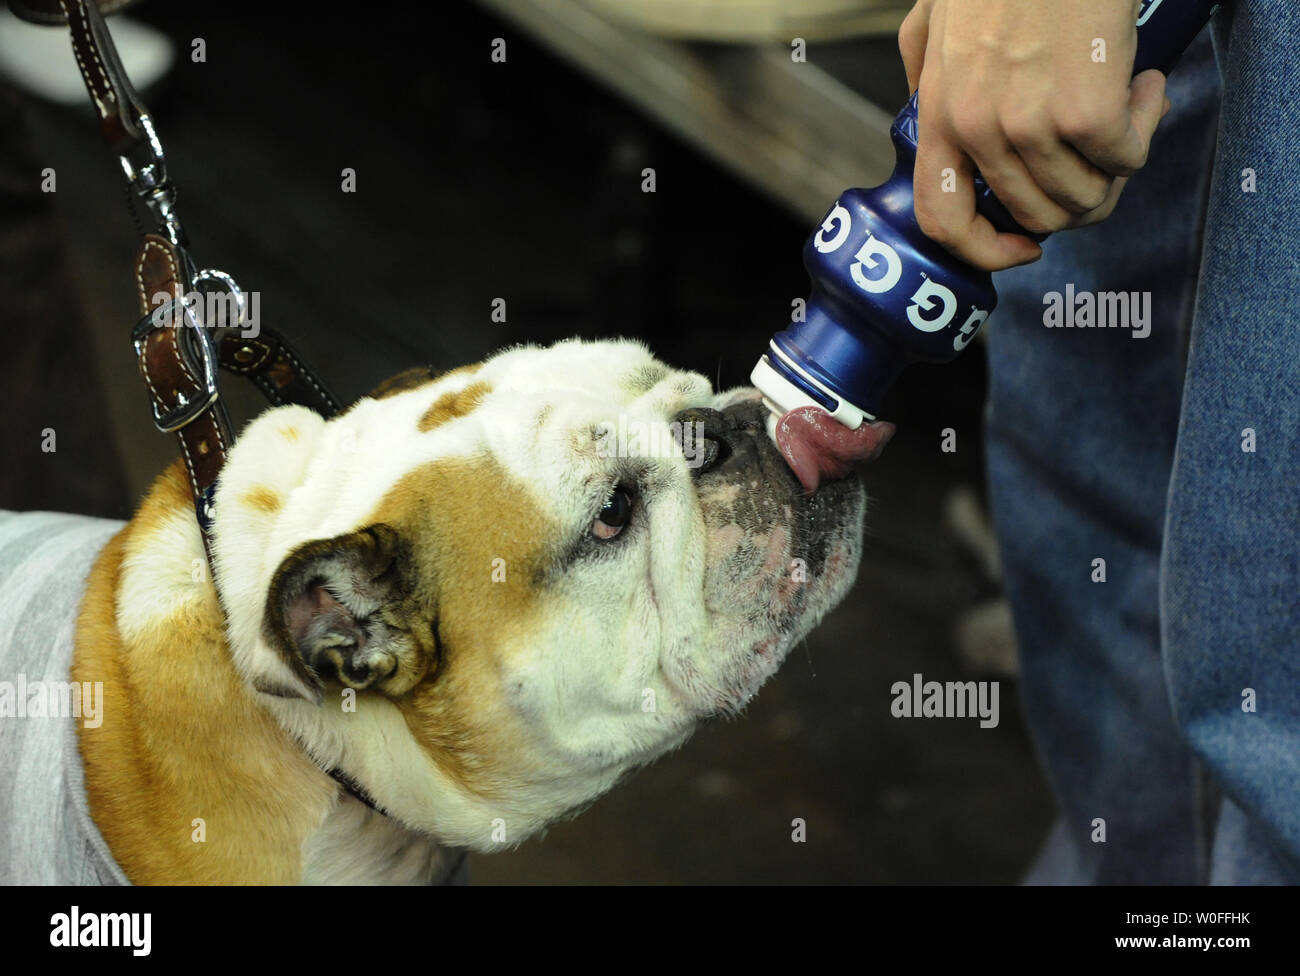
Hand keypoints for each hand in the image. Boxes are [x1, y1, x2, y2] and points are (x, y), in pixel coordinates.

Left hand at [899, 0, 1171, 270]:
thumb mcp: (936, 22)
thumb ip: (926, 77)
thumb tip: (930, 118)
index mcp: (940, 116)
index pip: (942, 221)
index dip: (984, 250)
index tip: (1021, 247)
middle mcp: (979, 132)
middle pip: (1033, 215)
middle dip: (1076, 200)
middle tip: (1099, 159)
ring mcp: (1030, 127)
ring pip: (1084, 197)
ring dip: (1115, 165)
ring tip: (1123, 110)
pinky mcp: (1085, 114)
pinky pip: (1126, 160)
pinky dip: (1145, 129)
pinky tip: (1144, 87)